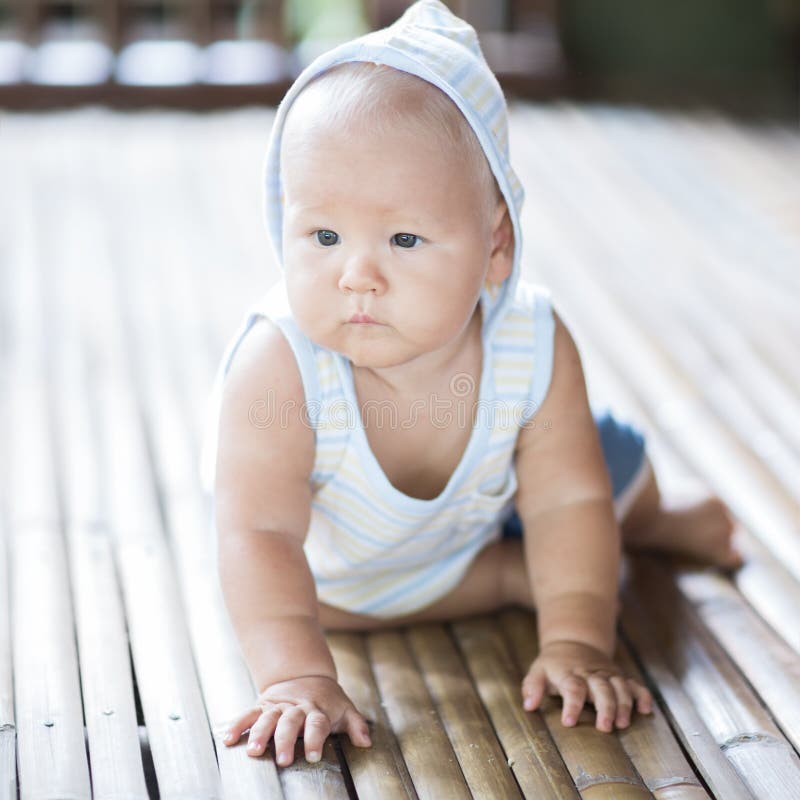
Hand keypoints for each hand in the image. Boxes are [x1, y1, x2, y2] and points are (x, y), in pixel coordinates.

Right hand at [222, 675, 371, 764]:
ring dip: (259, 734)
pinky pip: (248, 714)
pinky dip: (237, 725)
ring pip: (267, 719)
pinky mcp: (263, 705)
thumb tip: (367, 742)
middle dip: (285, 741)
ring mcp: (278, 706)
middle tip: (282, 760)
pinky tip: (228, 738)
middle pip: (290, 723)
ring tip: (252, 751)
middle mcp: (296, 708)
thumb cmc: (328, 700)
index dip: (315, 739)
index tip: (313, 755)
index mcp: (317, 710)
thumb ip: (357, 726)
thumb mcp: (346, 708)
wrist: (305, 675)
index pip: (317, 724)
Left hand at [521, 640, 652, 731]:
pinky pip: (635, 684)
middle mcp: (591, 674)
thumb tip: (529, 705)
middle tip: (605, 727)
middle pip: (601, 687)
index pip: (572, 687)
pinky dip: (642, 696)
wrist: (574, 642)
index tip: (569, 722)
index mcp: (569, 674)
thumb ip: (532, 687)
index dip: (571, 704)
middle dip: (605, 707)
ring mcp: (607, 674)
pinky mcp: (620, 676)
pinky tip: (646, 710)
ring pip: (620, 687)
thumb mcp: (538, 671)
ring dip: (624, 704)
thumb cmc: (554, 665)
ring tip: (623, 724)